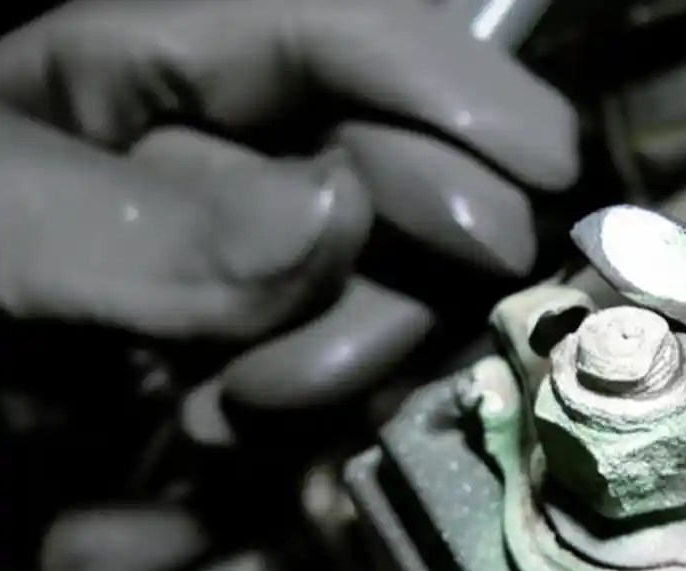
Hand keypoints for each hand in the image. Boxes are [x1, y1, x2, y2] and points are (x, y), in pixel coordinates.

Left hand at [0, 0, 576, 339]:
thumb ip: (145, 224)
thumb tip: (336, 213)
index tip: (543, 161)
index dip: (452, 81)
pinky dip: (316, 395)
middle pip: (396, 156)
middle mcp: (221, 146)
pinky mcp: (266, 336)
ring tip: (234, 396)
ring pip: (389, 269)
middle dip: (402, 238)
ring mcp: (251, 248)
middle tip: (341, 319)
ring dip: (343, 341)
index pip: (336, 28)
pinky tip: (233, 417)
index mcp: (142, 59)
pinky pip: (352, 352)